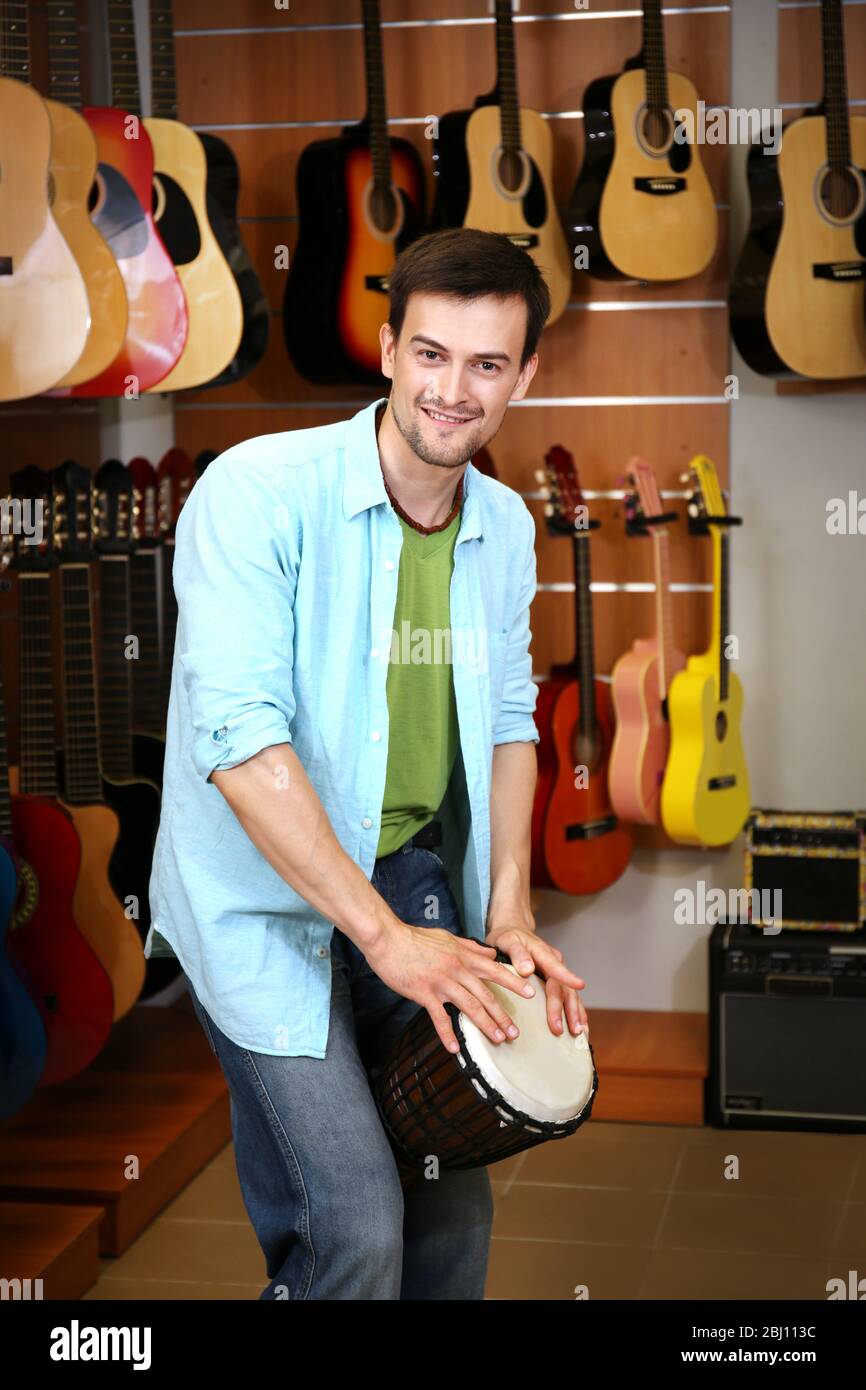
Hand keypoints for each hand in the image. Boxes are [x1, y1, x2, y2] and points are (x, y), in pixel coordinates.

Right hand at [364, 920, 540, 1055]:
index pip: (495, 970)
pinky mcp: (424, 993)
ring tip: (498, 1039)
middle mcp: (457, 969)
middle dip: (502, 1015)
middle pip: (486, 994)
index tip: (531, 993)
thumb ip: (470, 947)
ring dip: (485, 1025)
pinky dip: (447, 1034)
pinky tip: (454, 1048)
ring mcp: (441, 982)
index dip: (514, 983)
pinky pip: (439, 1017)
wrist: (388, 939)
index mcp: (463, 956)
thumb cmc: (415, 938)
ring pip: (469, 1006)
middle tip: (515, 1032)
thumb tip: (490, 953)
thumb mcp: (447, 937)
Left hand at [484, 922, 587, 1040]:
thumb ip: (517, 953)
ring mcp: (557, 972)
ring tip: (578, 1032)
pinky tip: (580, 1027)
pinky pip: (569, 997)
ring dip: (575, 1013)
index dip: (567, 977)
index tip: (580, 985)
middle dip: (564, 1009)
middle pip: (562, 987)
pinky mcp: (556, 980)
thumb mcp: (507, 940)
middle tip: (558, 1030)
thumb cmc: (508, 937)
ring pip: (570, 994)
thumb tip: (527, 969)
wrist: (513, 930)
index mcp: (543, 952)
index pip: (555, 966)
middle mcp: (555, 962)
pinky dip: (576, 1012)